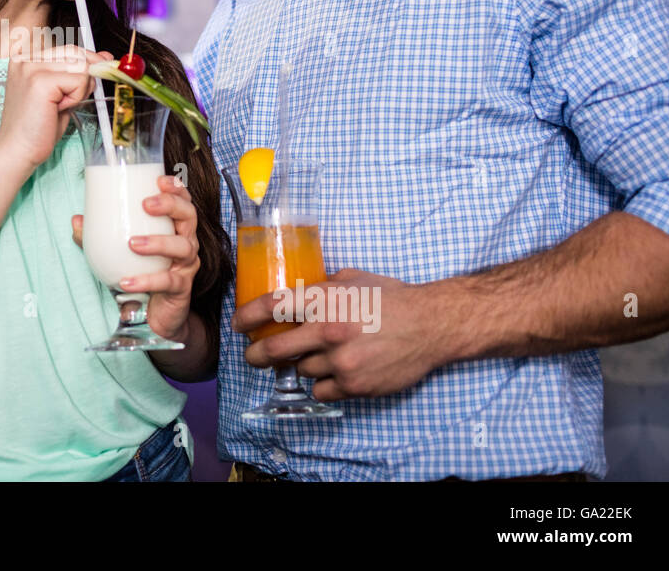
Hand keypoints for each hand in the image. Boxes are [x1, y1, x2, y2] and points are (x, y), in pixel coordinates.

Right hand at [0, 45, 111, 172]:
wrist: (18, 152)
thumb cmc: (36, 128)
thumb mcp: (60, 94)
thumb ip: (77, 75)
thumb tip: (103, 58)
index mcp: (26, 59)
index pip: (69, 49)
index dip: (88, 61)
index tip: (100, 68)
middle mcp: (26, 59)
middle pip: (76, 54)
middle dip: (86, 77)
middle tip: (71, 100)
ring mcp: (31, 68)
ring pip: (81, 67)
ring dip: (78, 90)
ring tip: (58, 106)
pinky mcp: (40, 81)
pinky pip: (79, 81)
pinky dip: (75, 98)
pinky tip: (57, 109)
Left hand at [71, 175, 201, 341]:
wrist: (154, 316)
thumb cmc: (141, 272)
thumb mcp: (119, 252)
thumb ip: (98, 236)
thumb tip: (76, 220)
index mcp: (174, 227)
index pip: (183, 200)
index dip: (176, 188)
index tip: (160, 179)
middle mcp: (186, 242)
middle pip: (189, 216)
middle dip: (170, 205)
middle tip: (146, 204)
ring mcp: (186, 266)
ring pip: (182, 247)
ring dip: (158, 242)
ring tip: (133, 243)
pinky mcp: (181, 289)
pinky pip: (167, 281)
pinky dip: (146, 280)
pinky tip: (126, 281)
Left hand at [231, 268, 451, 400]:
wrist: (431, 324)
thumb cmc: (392, 298)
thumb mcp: (353, 278)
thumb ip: (323, 286)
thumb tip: (300, 290)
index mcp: (323, 300)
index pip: (271, 307)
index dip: (247, 316)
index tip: (238, 323)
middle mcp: (327, 331)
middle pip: (273, 350)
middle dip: (255, 355)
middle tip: (252, 355)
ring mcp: (340, 362)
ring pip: (300, 370)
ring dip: (301, 365)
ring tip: (314, 357)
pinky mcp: (354, 385)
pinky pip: (321, 390)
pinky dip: (322, 384)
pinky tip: (332, 373)